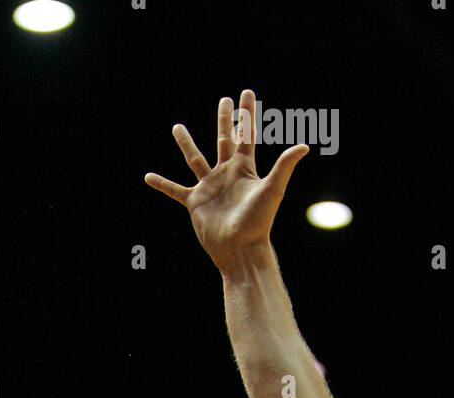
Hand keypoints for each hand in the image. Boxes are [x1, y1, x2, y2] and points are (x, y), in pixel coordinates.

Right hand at [144, 90, 307, 272]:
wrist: (239, 248)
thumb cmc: (258, 222)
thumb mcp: (272, 190)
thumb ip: (285, 166)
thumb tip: (304, 146)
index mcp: (244, 168)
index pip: (246, 133)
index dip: (247, 113)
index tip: (245, 93)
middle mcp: (226, 174)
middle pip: (224, 139)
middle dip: (224, 119)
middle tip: (224, 100)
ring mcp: (209, 187)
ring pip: (195, 159)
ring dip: (186, 143)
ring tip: (177, 128)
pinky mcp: (195, 202)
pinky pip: (175, 190)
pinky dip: (162, 184)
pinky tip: (148, 177)